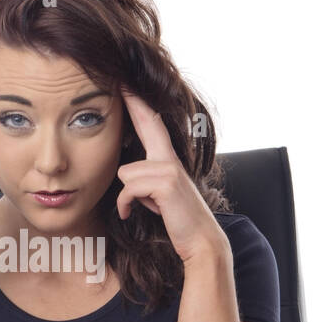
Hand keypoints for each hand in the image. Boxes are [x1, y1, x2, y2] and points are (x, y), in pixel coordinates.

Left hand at [116, 88, 227, 265]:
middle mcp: (170, 158)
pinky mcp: (166, 183)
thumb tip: (126, 174)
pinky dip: (125, 205)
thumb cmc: (178, 218)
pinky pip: (128, 189)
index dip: (139, 102)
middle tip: (120, 80)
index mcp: (168, 158)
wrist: (200, 240)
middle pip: (146, 124)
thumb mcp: (160, 194)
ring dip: (128, 195)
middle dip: (133, 102)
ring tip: (144, 205)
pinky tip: (128, 214)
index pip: (152, 122)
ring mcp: (170, 169)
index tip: (125, 82)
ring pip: (126, 172)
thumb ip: (148, 178)